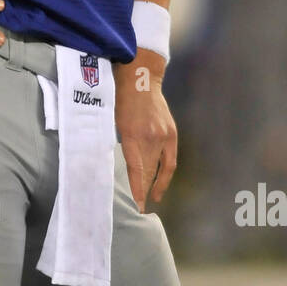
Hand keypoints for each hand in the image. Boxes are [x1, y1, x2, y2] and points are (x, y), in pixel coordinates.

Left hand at [114, 57, 177, 211]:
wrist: (141, 79)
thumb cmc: (121, 98)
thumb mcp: (115, 122)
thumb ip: (122, 143)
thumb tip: (124, 165)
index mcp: (133, 135)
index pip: (136, 169)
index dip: (137, 189)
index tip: (138, 203)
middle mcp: (150, 137)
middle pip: (149, 171)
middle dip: (145, 190)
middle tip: (140, 206)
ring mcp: (163, 135)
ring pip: (160, 166)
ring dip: (155, 183)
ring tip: (151, 198)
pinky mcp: (171, 132)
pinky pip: (169, 158)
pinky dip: (165, 172)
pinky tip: (161, 183)